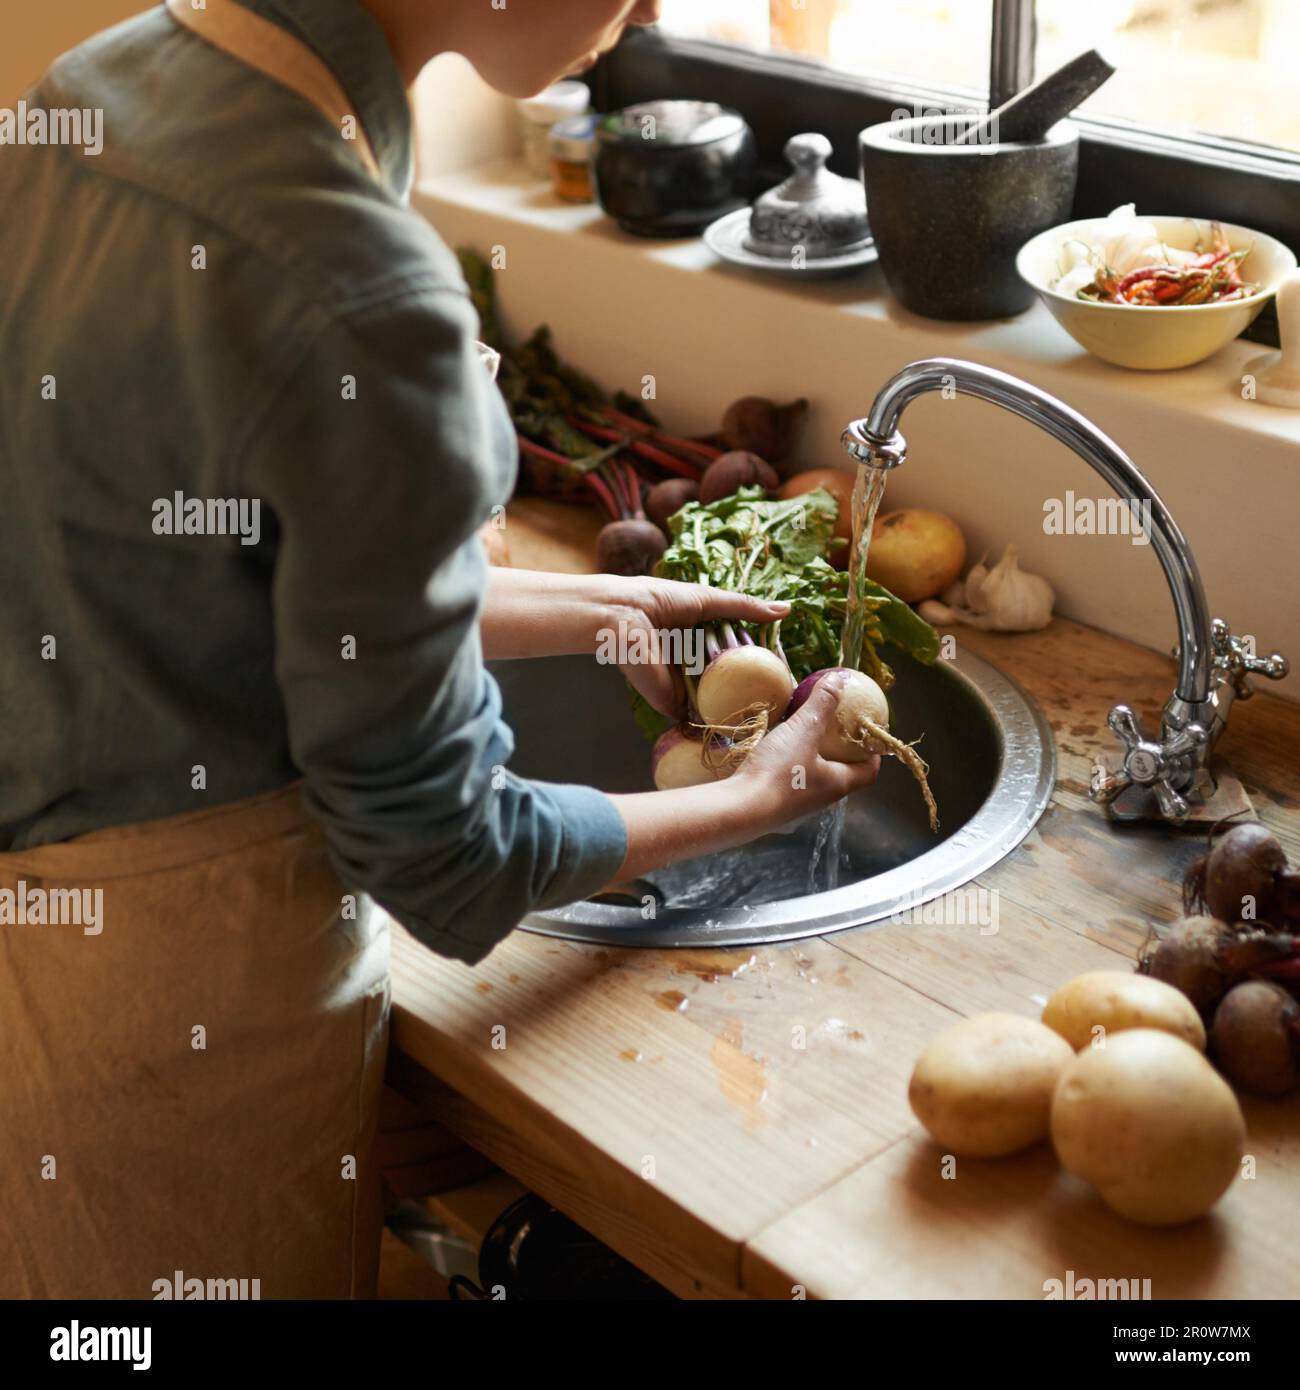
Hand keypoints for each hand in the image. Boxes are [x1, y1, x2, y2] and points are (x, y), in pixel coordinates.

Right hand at [606, 673, 880, 884]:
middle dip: (841, 752)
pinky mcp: (776, 804)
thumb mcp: (803, 730)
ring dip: (813, 757)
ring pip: (815, 777)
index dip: (873, 754)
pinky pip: (790, 780)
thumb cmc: (779, 772)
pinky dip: (790, 763)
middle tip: (836, 730)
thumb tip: (840, 679)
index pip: (869, 772)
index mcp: (838, 784)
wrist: (740, 809)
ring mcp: (798, 804)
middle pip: (842, 774)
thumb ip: (822, 704)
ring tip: (804, 735)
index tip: (869, 737)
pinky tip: (775, 749)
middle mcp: (822, 798)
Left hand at [614, 576, 790, 717]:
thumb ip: (745, 607)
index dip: (760, 662)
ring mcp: (686, 687)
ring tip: (772, 718)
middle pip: (730, 681)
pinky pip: (699, 716)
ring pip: (718, 701)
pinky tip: (746, 728)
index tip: (784, 671)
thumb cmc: (662, 601)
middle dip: (753, 690)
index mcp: (703, 638)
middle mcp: (696, 665)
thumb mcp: (710, 600)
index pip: (738, 654)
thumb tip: (786, 609)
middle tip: (782, 700)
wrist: (625, 618)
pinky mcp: (673, 703)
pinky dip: (717, 722)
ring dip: (739, 709)